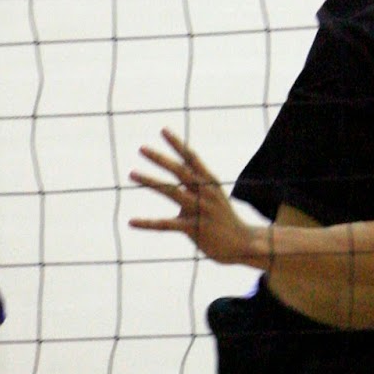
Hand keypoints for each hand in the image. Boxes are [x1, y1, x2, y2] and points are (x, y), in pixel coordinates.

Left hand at [129, 129, 256, 264]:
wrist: (242, 243)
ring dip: (150, 181)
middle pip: (180, 171)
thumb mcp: (213, 195)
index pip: (192, 158)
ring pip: (171, 191)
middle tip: (141, 148)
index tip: (163, 130)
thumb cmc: (223, 217)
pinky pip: (166, 224)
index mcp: (210, 182)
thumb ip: (194, 182)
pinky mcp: (194, 229)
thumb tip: (176, 168)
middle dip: (160, 158)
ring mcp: (199, 210)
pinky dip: (147, 223)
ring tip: (132, 174)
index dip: (178, 144)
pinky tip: (131, 222)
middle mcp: (205, 192)